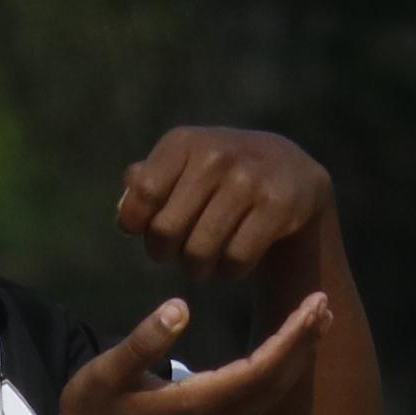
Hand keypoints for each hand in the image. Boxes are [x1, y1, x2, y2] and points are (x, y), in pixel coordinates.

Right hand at [56, 287, 332, 414]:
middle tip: (325, 304)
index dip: (291, 338)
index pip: (259, 369)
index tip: (313, 305)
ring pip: (270, 392)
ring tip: (316, 321)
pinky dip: (279, 369)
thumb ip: (142, 342)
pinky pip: (258, 396)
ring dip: (296, 356)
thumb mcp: (105, 373)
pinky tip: (286, 348)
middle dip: (304, 343)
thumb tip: (180, 308)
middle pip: (275, 381)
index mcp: (196, 404)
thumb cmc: (90, 414)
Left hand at [115, 125, 335, 274]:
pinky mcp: (277, 207)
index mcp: (183, 143)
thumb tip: (125, 214)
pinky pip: (235, 260)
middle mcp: (215, 155)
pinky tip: (233, 261)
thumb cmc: (219, 177)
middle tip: (178, 253)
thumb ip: (145, 183)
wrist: (290, 173)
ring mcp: (249, 180)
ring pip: (200, 252)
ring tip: (203, 262)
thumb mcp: (181, 166)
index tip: (147, 231)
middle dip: (166, 253)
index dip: (138, 224)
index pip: (142, 194)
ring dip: (197, 268)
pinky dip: (229, 271)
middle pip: (166, 231)